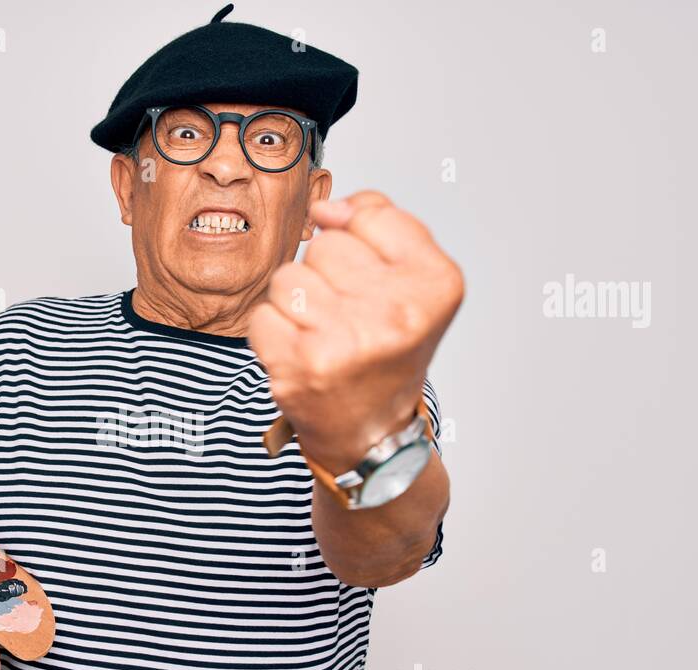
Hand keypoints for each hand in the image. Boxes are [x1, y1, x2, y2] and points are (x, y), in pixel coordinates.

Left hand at [249, 191, 462, 474]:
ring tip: (324, 334)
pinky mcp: (300, 365)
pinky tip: (301, 353)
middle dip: (327, 273)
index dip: (360, 239)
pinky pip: (263, 315)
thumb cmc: (388, 348)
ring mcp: (345, 341)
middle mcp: (395, 312)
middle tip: (347, 316)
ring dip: (297, 303)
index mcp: (434, 283)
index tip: (371, 275)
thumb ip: (379, 219)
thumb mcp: (413, 277)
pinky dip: (274, 333)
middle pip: (324, 244)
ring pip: (288, 277)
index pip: (370, 214)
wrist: (373, 432)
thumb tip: (325, 208)